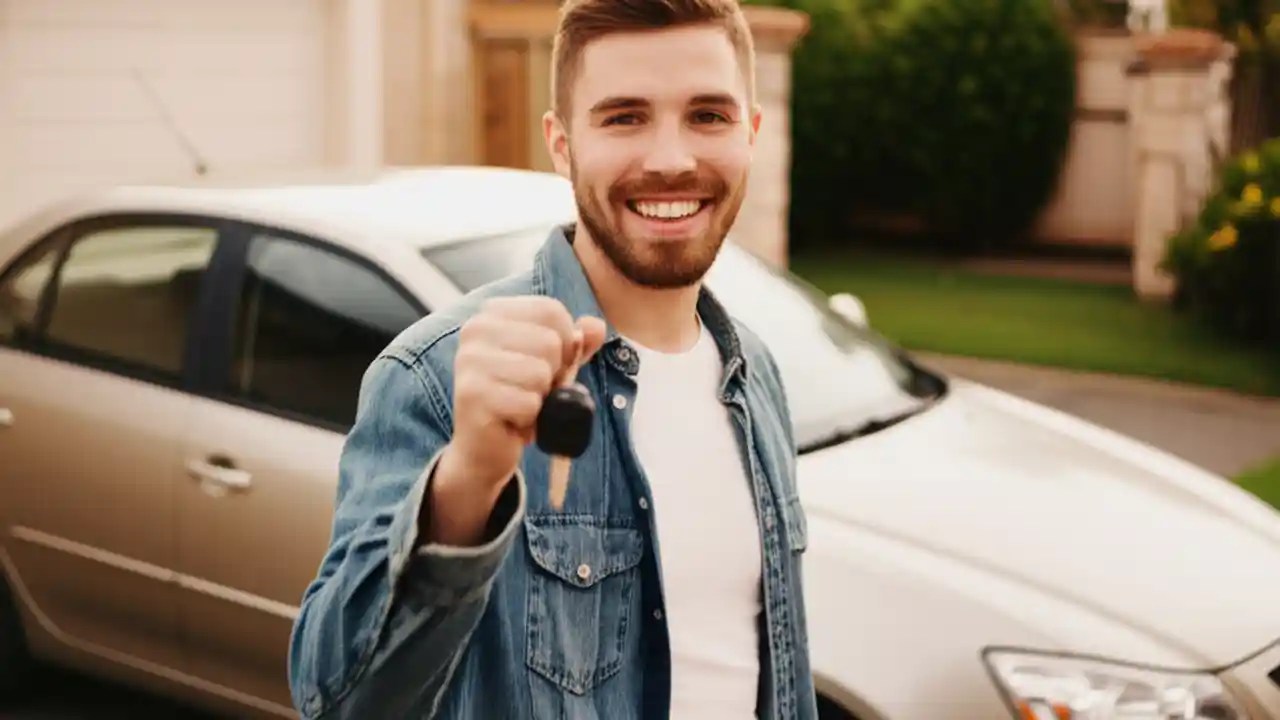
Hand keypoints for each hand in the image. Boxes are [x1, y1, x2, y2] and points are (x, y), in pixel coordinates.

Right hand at [426, 297, 605, 544]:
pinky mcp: (472, 395)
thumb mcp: (554, 364)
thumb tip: (596, 327)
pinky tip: (511, 421)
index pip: (550, 310)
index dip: (565, 342)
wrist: (485, 448)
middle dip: (553, 374)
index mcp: (493, 313)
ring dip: (540, 398)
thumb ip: (576, 342)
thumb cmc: (519, 398)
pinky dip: (530, 418)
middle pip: (550, 342)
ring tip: (520, 405)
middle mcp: (476, 330)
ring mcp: (470, 361)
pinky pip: (528, 403)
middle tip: (531, 390)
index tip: (549, 364)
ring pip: (541, 373)